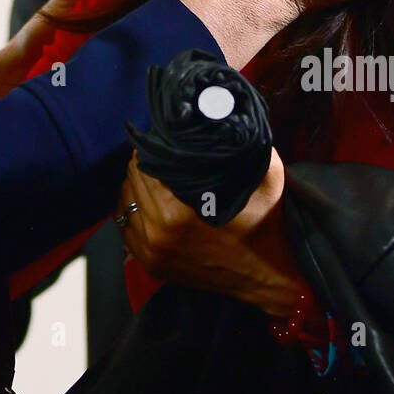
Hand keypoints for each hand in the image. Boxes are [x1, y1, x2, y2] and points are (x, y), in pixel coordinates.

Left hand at [116, 150, 304, 316]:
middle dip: (145, 165)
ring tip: (157, 178)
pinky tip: (150, 202)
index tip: (167, 143)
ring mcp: (150, 252)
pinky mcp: (150, 264)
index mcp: (177, 212)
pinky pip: (125, 227)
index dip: (155, 149)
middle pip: (132, 181)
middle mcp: (157, 233)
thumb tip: (222, 116)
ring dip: (137, 187)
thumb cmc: (266, 224)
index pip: (144, 165)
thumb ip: (243, 146)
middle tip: (163, 157)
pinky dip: (134, 211)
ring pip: (125, 202)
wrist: (268, 277)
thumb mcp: (265, 178)